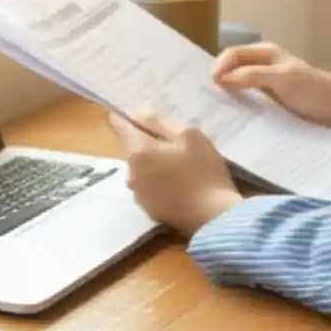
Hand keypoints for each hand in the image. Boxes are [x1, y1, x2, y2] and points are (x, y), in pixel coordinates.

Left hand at [108, 111, 242, 235]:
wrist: (213, 217)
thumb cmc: (204, 171)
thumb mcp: (188, 135)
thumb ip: (158, 121)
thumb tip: (135, 113)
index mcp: (138, 151)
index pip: (117, 124)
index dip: (127, 116)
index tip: (144, 115)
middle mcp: (130, 172)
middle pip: (131, 147)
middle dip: (147, 141)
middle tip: (176, 143)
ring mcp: (137, 193)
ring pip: (140, 168)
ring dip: (153, 163)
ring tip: (180, 166)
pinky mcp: (147, 209)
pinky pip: (147, 186)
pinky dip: (158, 181)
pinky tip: (179, 185)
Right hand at [212, 44, 330, 133]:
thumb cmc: (314, 89)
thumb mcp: (284, 79)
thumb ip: (255, 76)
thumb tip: (222, 77)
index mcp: (264, 53)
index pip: (232, 54)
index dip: (219, 66)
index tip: (212, 83)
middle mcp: (260, 65)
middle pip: (230, 68)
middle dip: (217, 79)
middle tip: (203, 97)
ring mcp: (263, 83)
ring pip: (236, 84)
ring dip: (224, 93)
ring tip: (212, 108)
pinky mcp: (267, 100)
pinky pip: (245, 99)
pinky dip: (235, 104)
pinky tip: (229, 117)